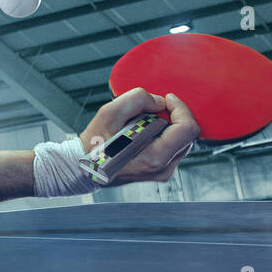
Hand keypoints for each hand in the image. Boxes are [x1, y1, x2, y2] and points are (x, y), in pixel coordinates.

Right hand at [78, 87, 199, 184]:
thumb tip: (159, 102)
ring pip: (182, 141)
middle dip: (173, 116)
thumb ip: (136, 100)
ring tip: (142, 123)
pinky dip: (163, 135)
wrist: (84, 168)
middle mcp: (163, 168)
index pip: (188, 128)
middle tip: (151, 109)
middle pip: (187, 135)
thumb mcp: (109, 114)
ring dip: (168, 126)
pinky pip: (173, 148)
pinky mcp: (160, 172)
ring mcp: (162, 172)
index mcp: (155, 157)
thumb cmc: (94, 144)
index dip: (180, 108)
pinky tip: (143, 133)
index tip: (167, 99)